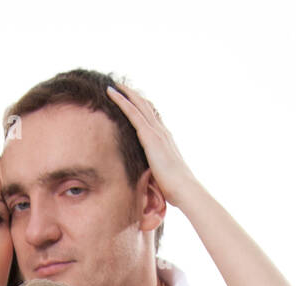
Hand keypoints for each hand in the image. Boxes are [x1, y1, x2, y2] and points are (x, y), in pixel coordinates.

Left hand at [106, 82, 195, 207]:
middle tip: (120, 87)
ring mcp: (156, 132)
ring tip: (113, 86)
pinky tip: (111, 93)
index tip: (133, 101)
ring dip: (125, 93)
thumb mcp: (162, 177)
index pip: (153, 119)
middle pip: (146, 107)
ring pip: (139, 105)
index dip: (143, 108)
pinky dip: (122, 101)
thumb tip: (148, 180)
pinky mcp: (150, 136)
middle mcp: (162, 132)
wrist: (184, 188)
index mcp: (165, 141)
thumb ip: (154, 171)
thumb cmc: (175, 189)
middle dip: (133, 95)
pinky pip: (133, 113)